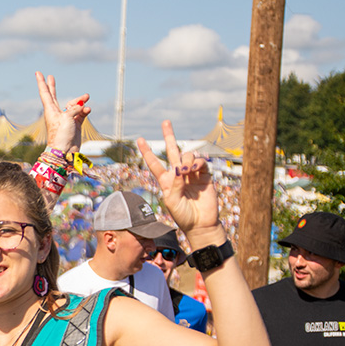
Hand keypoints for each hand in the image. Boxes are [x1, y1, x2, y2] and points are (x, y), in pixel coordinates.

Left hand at [36, 72, 89, 153]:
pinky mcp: (75, 124)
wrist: (65, 151)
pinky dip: (85, 110)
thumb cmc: (61, 135)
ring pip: (73, 104)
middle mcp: (57, 113)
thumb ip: (74, 108)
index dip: (42, 82)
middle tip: (50, 77)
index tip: (38, 72)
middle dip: (52, 86)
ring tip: (87, 96)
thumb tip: (83, 107)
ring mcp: (66, 118)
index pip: (45, 93)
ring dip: (80, 100)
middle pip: (54, 96)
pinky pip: (81, 113)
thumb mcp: (67, 117)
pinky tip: (88, 109)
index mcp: (50, 110)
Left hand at [137, 121, 219, 239]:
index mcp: (166, 181)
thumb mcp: (172, 201)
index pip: (154, 163)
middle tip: (165, 122)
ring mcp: (191, 174)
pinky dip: (196, 162)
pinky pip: (200, 162)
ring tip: (186, 171)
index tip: (139, 139)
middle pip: (172, 151)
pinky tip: (193, 169)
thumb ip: (174, 185)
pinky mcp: (204, 175)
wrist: (201, 223)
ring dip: (186, 159)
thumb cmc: (183, 215)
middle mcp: (178, 174)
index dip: (147, 152)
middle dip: (169, 136)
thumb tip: (178, 168)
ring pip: (187, 156)